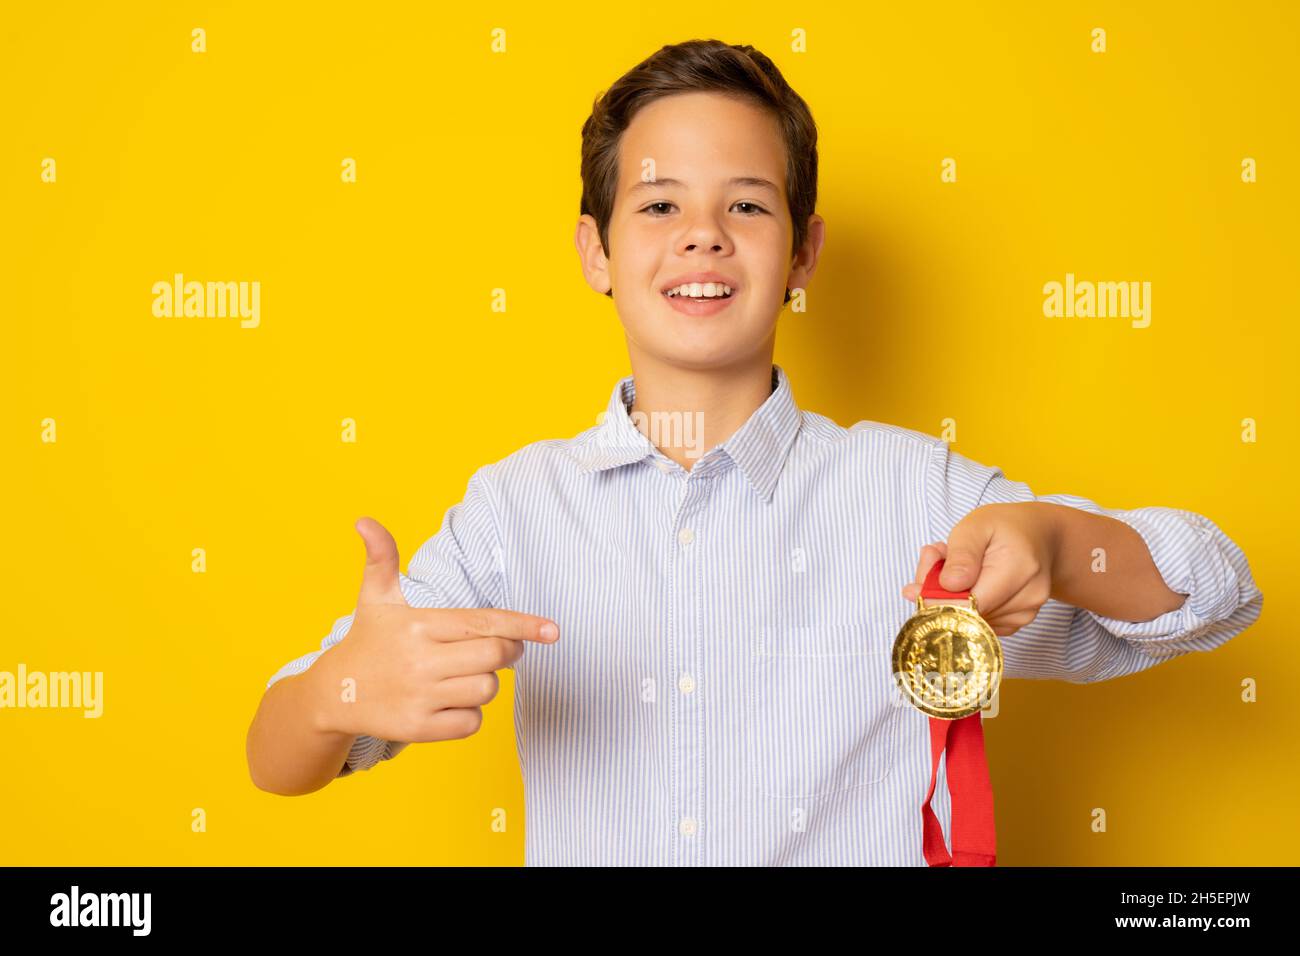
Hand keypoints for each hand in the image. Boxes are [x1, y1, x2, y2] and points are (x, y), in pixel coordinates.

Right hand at [312, 517, 559, 742]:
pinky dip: (469, 714)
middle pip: (495, 657)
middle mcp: (421, 661)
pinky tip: (449, 702)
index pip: (485, 623)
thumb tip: (364, 520)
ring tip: (464, 674)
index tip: (553, 630)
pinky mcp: (419, 728)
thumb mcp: (374, 597)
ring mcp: (420, 696)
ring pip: (487, 690)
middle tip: (501, 650)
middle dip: (509, 652)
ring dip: (486, 683)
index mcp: (419, 625)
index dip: (523, 624)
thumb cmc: (366, 640)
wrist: (332, 694)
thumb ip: (381, 557)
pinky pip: (471, 723)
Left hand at [900, 503, 1056, 636]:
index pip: (970, 604)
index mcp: (1019, 568)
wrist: (1039, 537)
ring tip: (957, 569)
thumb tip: (948, 586)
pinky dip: (967, 607)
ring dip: (954, 600)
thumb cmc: (1005, 527)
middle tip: (937, 562)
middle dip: (942, 595)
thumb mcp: (976, 526)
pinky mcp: (1017, 622)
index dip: (937, 598)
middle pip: (968, 614)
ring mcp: (1025, 613)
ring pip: (970, 622)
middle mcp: (1028, 596)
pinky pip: (979, 624)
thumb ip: (961, 555)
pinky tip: (969, 583)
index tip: (920, 582)